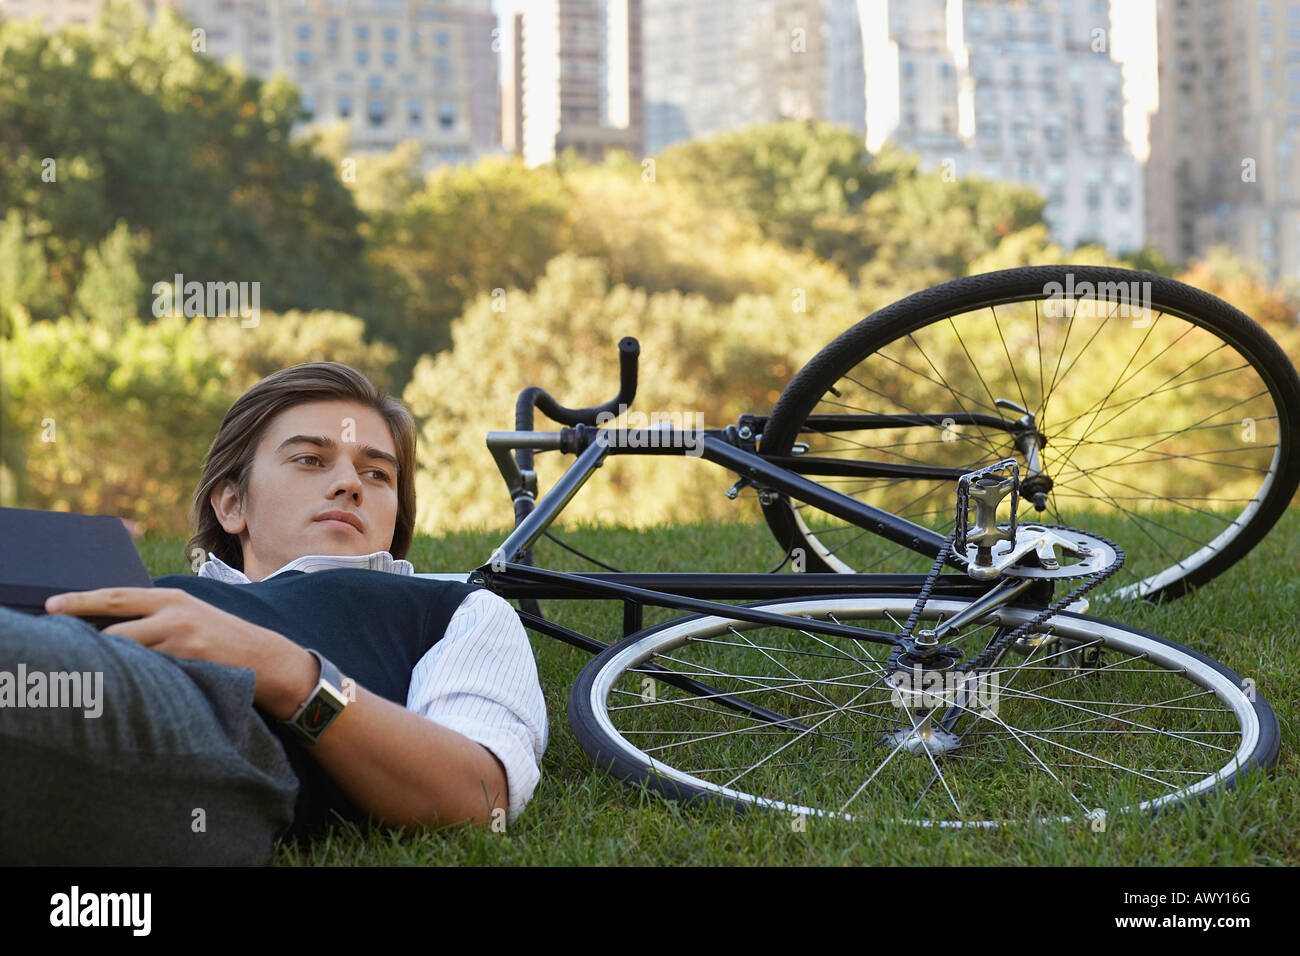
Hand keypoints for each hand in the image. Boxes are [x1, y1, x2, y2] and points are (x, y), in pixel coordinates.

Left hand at [45, 587, 318, 720]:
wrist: (268, 660)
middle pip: (114, 632)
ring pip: (130, 658)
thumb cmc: (224, 640)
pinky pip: (152, 677)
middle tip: (64, 657)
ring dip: (112, 671)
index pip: (116, 597)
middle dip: (89, 647)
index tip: (51, 606)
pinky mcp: (192, 665)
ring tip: (95, 682)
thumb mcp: (192, 616)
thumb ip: (156, 616)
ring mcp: (183, 641)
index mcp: (173, 598)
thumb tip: (108, 626)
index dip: (80, 602)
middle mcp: (175, 615)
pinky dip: (138, 685)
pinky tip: (132, 694)